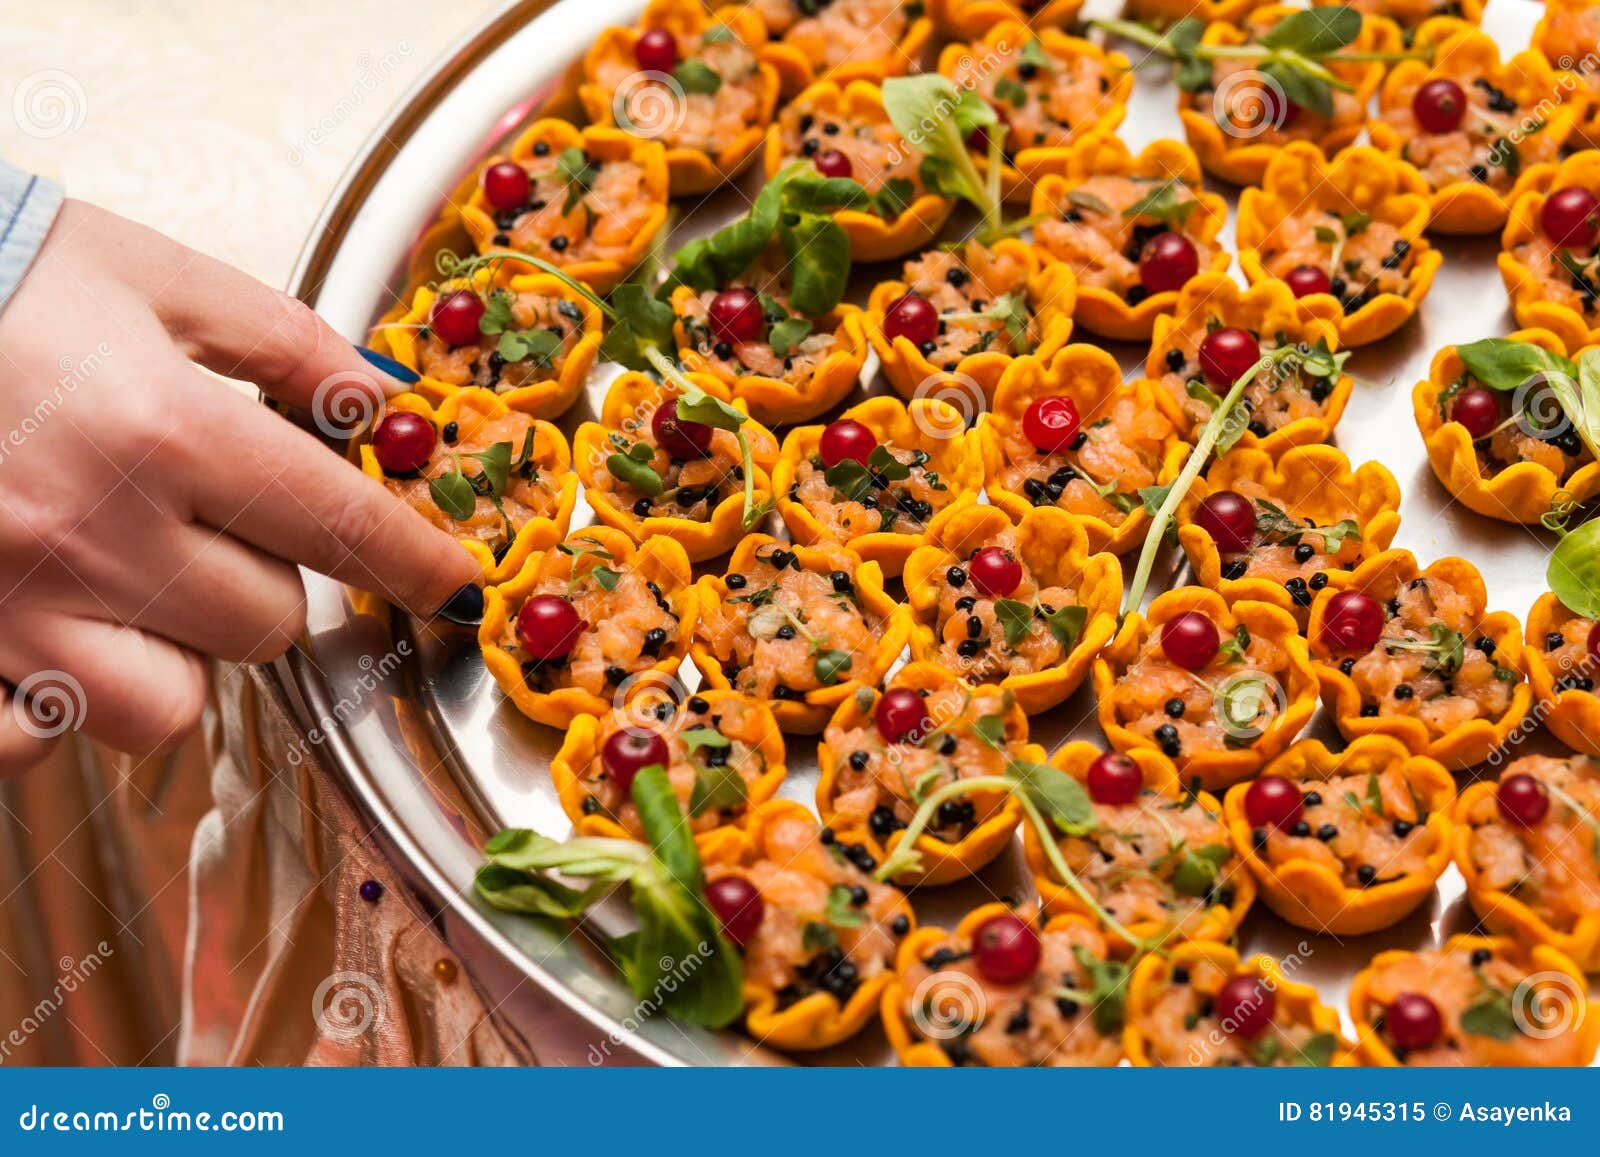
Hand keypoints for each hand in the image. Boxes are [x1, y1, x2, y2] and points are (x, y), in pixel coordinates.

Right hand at [0, 200, 479, 772]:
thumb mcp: (152, 277)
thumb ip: (286, 345)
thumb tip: (384, 408)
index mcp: (163, 431)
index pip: (339, 527)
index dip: (417, 562)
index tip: (455, 585)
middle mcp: (94, 534)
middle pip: (267, 627)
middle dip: (271, 582)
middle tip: (217, 524)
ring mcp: (12, 609)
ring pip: (171, 706)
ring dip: (181, 655)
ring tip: (137, 585)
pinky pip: (41, 739)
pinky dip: (61, 703)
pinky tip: (48, 633)